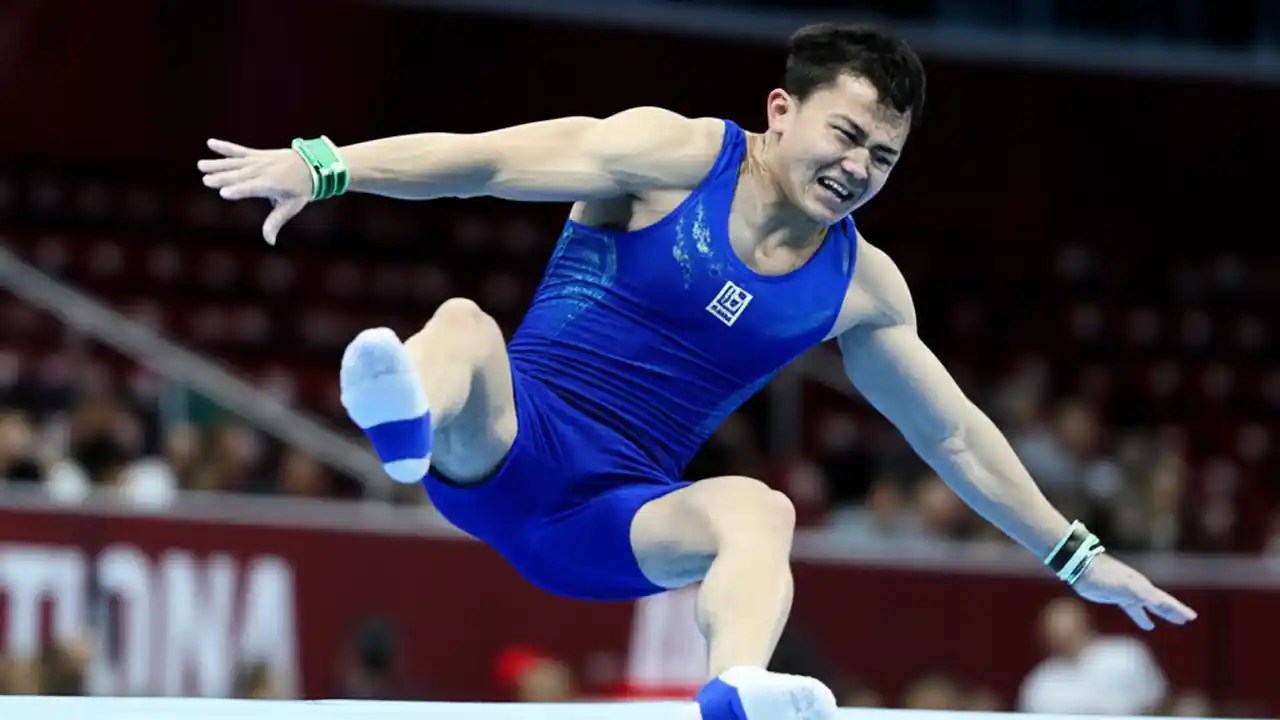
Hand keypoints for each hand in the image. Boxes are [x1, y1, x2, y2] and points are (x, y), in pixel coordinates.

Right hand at [197, 139, 312, 245]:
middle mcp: (263, 170)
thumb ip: (276, 222)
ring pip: (235, 162)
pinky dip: (224, 147)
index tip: (224, 193)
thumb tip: (270, 242)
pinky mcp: (255, 154)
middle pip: (239, 175)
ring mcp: (258, 161)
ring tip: (201, 166)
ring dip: (218, 164)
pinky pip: (238, 150)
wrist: (311, 165)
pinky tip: (210, 143)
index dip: (239, 190)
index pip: (252, 188)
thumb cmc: (299, 190)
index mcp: (272, 184)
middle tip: (206, 181)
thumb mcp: (290, 207)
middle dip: (223, 178)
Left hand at [1070, 553, 1197, 629]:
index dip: (1177, 609)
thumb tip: (1158, 602)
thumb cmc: (1105, 575)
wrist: (1082, 565)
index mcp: (1142, 587)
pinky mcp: (1115, 595)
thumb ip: (1142, 595)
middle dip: (1172, 612)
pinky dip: (1141, 616)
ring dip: (1157, 614)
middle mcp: (1138, 589)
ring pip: (1147, 606)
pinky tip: (1146, 624)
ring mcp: (1127, 592)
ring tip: (1166, 625)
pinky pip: (1133, 608)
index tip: (1192, 617)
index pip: (1164, 601)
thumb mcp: (1126, 587)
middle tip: (1186, 620)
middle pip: (1159, 603)